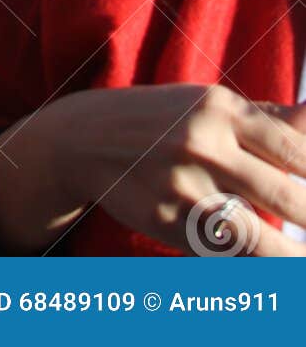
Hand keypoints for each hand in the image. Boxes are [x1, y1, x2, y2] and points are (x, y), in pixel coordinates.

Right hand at [0, 84, 305, 256]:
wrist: (86, 138)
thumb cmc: (161, 118)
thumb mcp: (209, 104)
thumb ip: (267, 118)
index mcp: (221, 109)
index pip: (294, 150)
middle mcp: (204, 144)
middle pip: (285, 195)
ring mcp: (183, 186)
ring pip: (259, 237)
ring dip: (290, 257)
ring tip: (299, 259)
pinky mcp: (166, 222)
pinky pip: (221, 254)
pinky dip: (249, 266)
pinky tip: (264, 266)